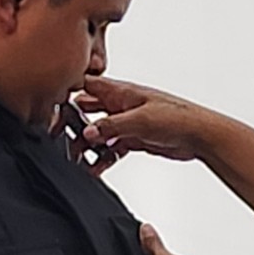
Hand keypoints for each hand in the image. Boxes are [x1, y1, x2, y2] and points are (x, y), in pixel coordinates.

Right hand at [71, 76, 216, 168]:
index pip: (87, 86)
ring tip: (77, 158)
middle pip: (88, 111)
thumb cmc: (178, 117)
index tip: (54, 108)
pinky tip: (95, 168)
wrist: (199, 135)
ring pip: (99, 132)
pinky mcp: (134, 138)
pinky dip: (102, 158)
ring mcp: (127, 122)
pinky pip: (111, 148)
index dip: (68, 93)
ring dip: (87, 145)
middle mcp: (122, 105)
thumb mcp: (140, 120)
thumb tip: (87, 132)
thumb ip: (112, 126)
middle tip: (61, 139)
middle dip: (74, 124)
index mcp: (122, 92)